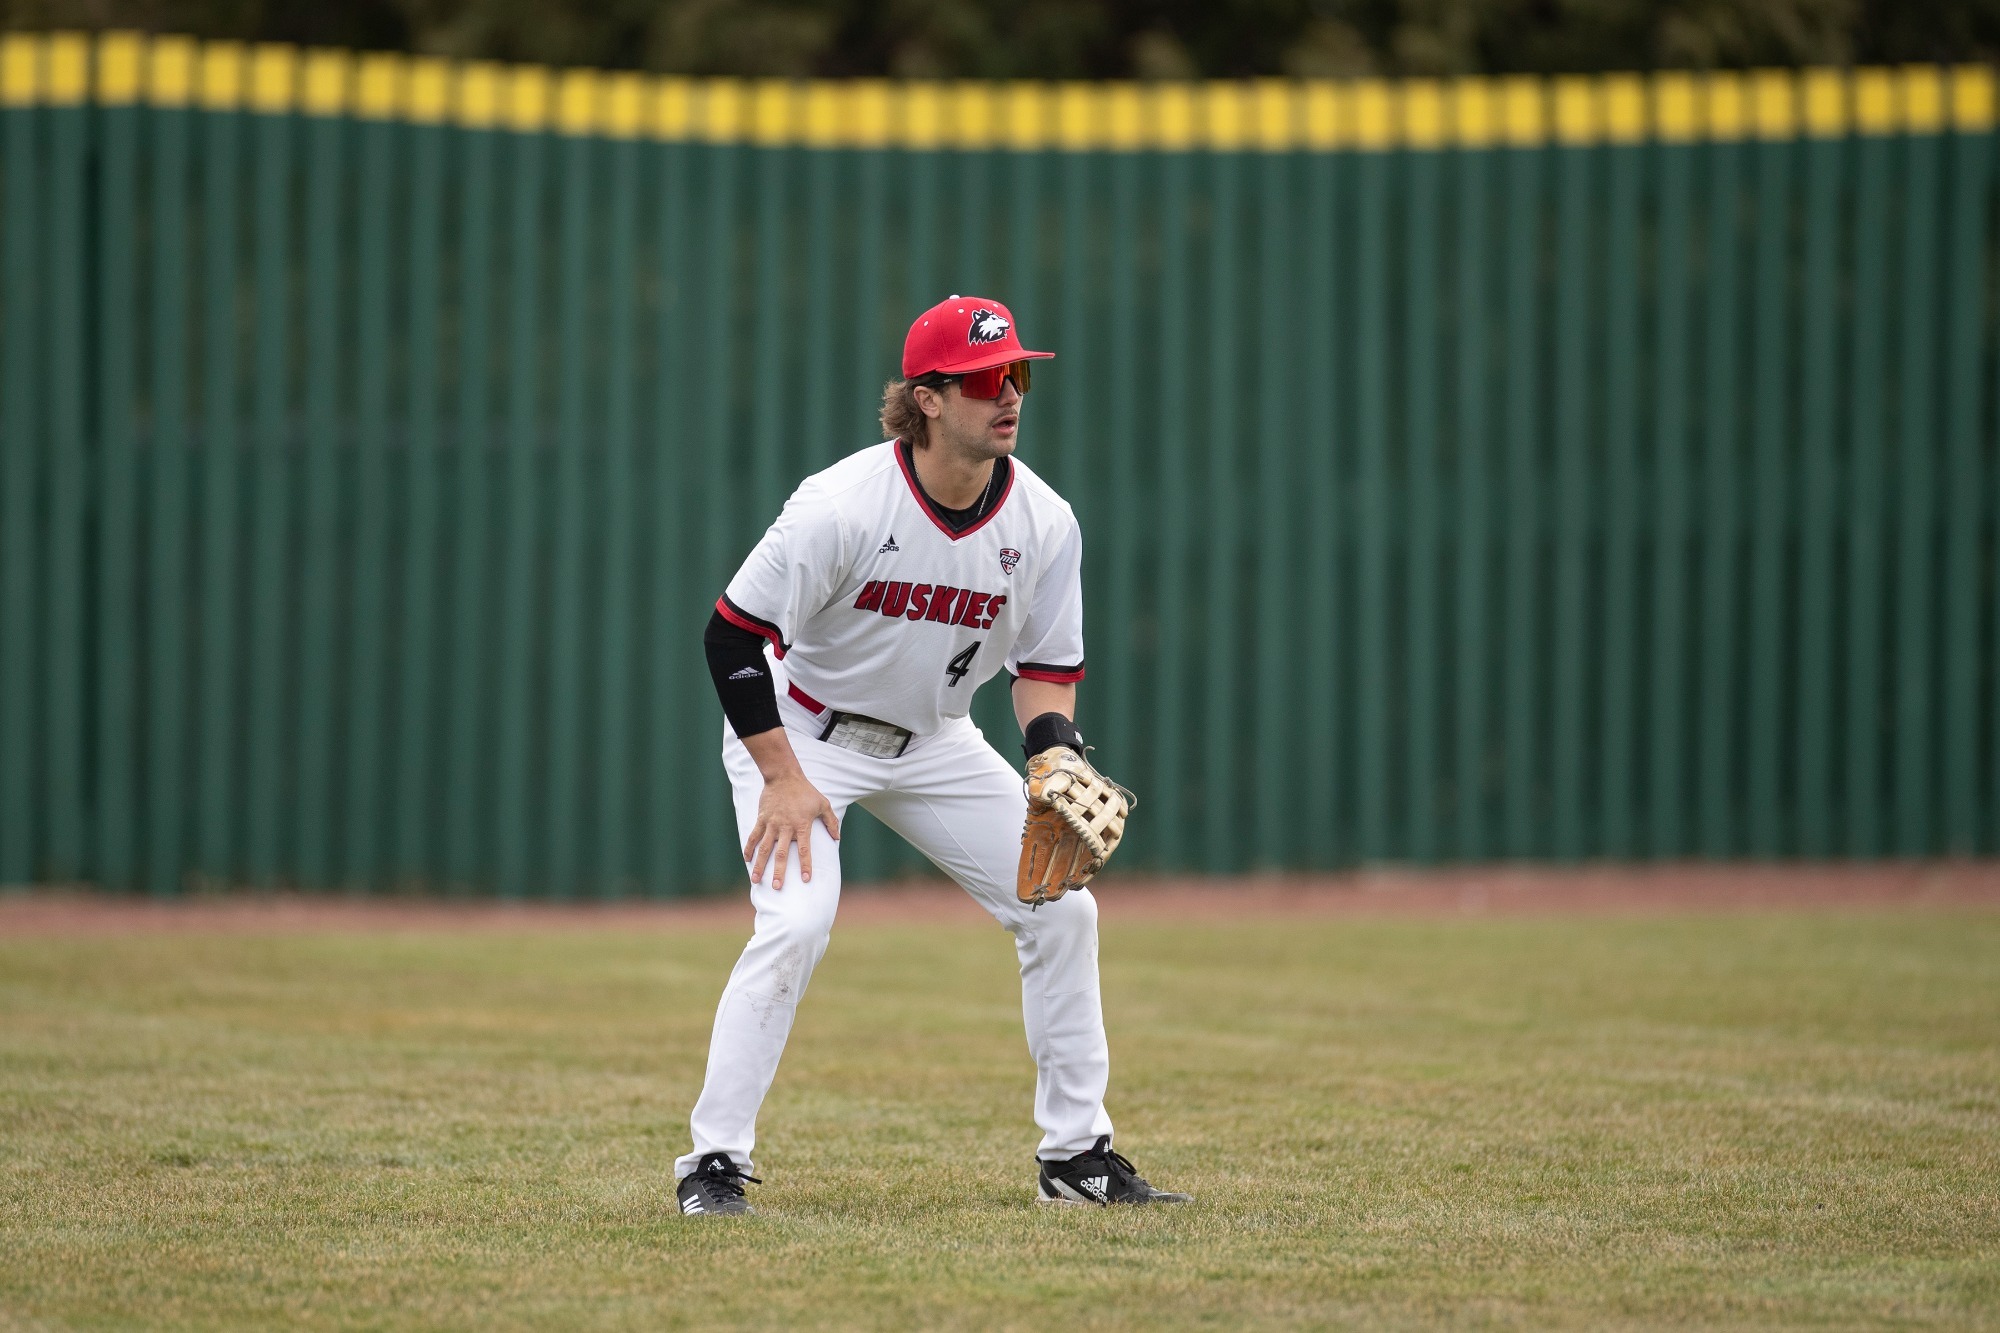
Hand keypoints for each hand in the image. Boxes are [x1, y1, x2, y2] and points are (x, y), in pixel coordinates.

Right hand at [743, 772, 839, 887]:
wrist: (783, 776)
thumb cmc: (806, 791)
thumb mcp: (823, 804)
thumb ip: (831, 822)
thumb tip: (837, 838)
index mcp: (802, 825)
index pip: (804, 850)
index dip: (806, 865)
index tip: (806, 879)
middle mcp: (785, 827)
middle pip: (781, 854)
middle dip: (779, 872)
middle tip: (777, 887)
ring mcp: (771, 824)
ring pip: (764, 848)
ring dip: (760, 865)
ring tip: (756, 881)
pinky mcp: (761, 819)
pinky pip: (754, 836)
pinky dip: (749, 848)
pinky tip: (747, 860)